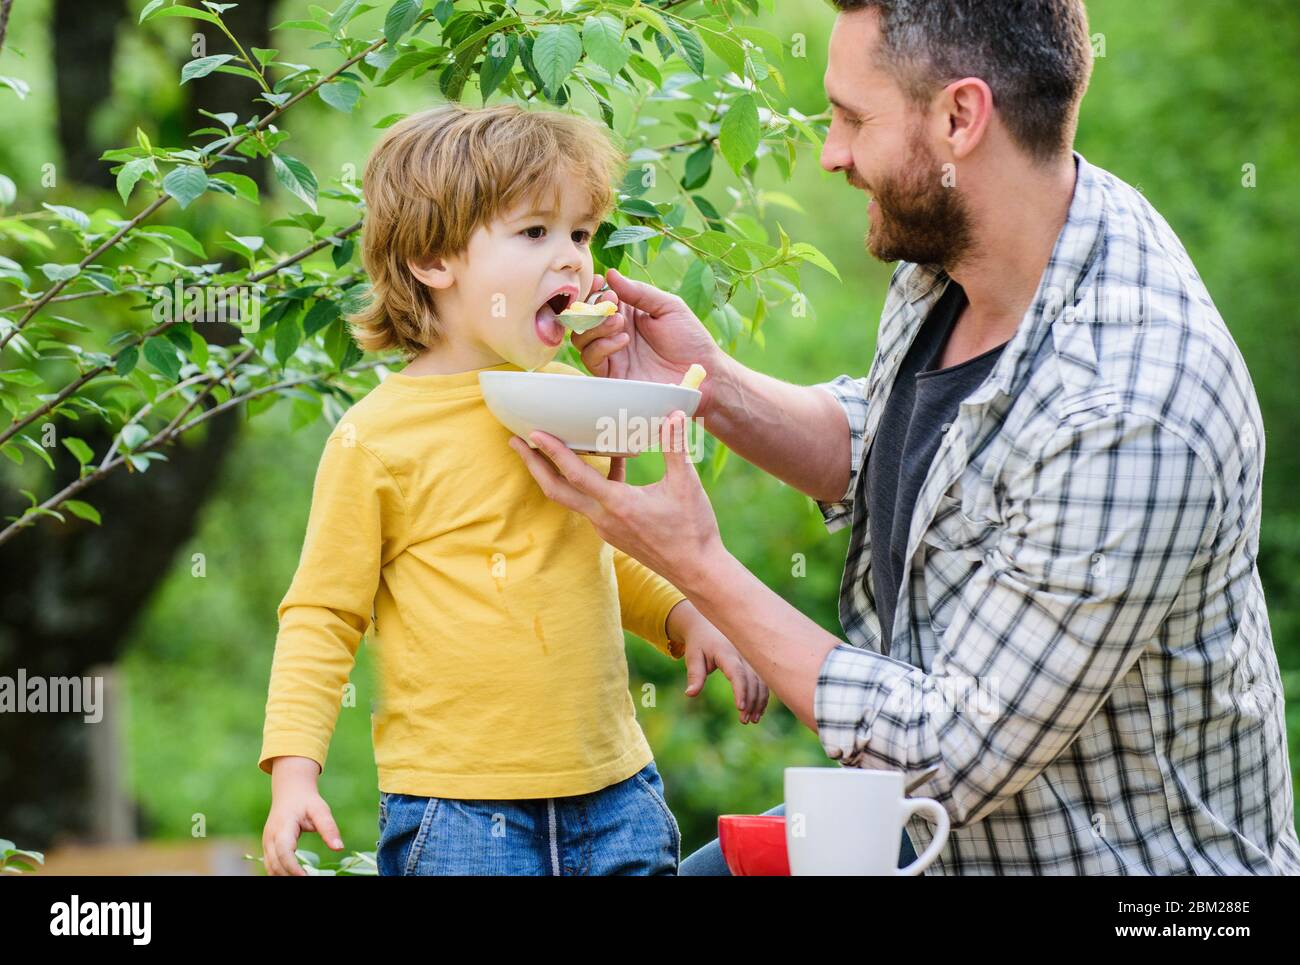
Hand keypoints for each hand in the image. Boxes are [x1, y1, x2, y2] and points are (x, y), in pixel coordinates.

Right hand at [262, 756, 343, 875]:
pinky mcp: (268, 846)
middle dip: (290, 875)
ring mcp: (267, 843)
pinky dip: (279, 872)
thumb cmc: (306, 801)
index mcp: (283, 827)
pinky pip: (270, 864)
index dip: (293, 867)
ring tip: (303, 877)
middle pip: (275, 863)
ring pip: (270, 867)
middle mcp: (270, 837)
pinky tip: (294, 876)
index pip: (284, 852)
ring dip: (283, 876)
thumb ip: (328, 828)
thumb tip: (339, 848)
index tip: (306, 877)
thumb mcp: (321, 810)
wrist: (290, 792)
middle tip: (309, 879)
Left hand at [508, 410, 723, 592]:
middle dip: (533, 465)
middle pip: (556, 490)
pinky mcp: (614, 532)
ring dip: (555, 474)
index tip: (532, 434)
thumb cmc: (692, 530)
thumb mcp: (686, 485)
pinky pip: (591, 503)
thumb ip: (675, 447)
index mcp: (618, 505)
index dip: (552, 452)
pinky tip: (610, 463)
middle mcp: (604, 518)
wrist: (697, 571)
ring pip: (570, 498)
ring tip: (547, 449)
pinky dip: (588, 482)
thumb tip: (675, 414)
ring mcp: (606, 528)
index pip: (575, 474)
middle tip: (515, 442)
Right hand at [579, 268, 725, 419]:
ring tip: (619, 323)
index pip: (599, 299)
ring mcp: (613, 354)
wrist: (704, 374)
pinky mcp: (613, 375)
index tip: (602, 282)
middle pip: (584, 318)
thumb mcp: (669, 307)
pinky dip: (601, 346)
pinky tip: (623, 341)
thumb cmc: (691, 339)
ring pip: (581, 338)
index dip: (595, 290)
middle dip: (592, 307)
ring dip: (595, 326)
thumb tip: (611, 275)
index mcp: (629, 314)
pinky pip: (591, 359)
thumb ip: (640, 293)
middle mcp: (615, 332)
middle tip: (611, 303)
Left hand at [672, 603, 769, 723]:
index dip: (740, 690)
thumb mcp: (693, 656)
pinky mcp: (754, 663)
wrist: (709, 626)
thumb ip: (694, 675)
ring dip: (759, 701)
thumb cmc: (700, 643)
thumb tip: (690, 694)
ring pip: (761, 681)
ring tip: (753, 720)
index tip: (739, 707)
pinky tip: (759, 711)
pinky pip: (763, 680)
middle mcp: (743, 654)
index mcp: (726, 652)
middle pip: (752, 679)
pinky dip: (763, 695)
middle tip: (744, 721)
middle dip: (751, 701)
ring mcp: (750, 658)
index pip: (737, 672)